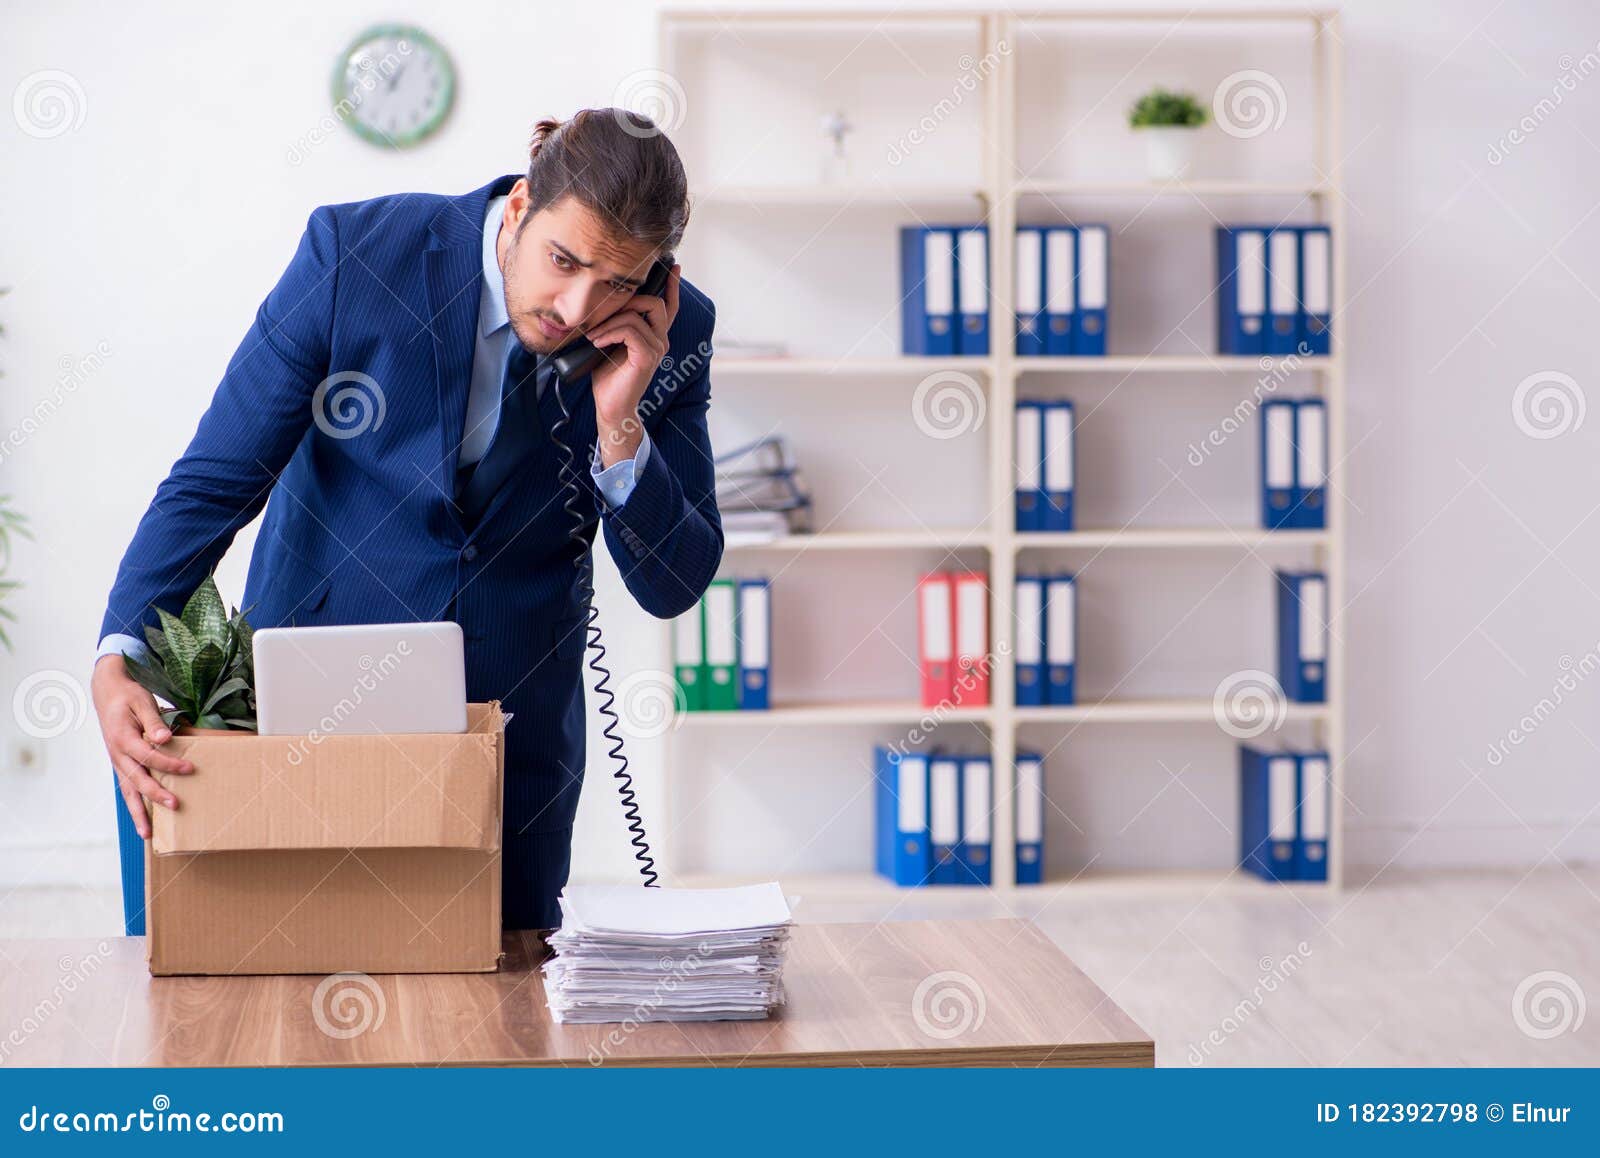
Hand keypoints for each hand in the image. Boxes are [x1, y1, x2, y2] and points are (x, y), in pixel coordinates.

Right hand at [92, 653, 193, 839]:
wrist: (107, 693)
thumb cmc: (128, 696)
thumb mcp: (141, 701)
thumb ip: (153, 721)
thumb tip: (164, 738)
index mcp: (123, 737)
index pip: (147, 755)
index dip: (168, 763)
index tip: (190, 769)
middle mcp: (118, 753)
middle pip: (137, 778)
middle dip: (155, 794)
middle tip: (175, 805)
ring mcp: (117, 762)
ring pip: (128, 791)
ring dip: (138, 812)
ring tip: (147, 834)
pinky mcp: (121, 765)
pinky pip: (127, 789)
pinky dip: (135, 806)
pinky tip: (144, 822)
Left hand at [586, 263, 680, 437]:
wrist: (611, 406)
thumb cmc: (608, 376)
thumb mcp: (610, 343)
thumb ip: (616, 324)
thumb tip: (605, 302)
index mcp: (654, 336)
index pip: (668, 307)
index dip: (672, 286)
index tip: (673, 267)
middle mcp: (660, 341)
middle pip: (654, 303)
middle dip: (628, 300)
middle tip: (604, 312)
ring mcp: (656, 349)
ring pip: (635, 316)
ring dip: (608, 323)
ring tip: (593, 336)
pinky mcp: (647, 357)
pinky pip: (629, 330)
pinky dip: (609, 333)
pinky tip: (597, 343)